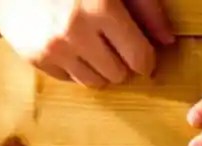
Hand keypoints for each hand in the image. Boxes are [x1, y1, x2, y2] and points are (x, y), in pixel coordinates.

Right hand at [0, 0, 174, 87]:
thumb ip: (145, 6)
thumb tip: (167, 40)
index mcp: (101, 7)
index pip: (139, 57)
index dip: (146, 58)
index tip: (144, 53)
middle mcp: (76, 32)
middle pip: (118, 74)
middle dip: (121, 61)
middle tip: (113, 42)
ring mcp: (53, 48)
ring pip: (94, 82)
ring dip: (99, 68)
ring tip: (92, 43)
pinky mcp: (34, 58)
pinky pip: (69, 79)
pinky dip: (75, 67)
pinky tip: (70, 44)